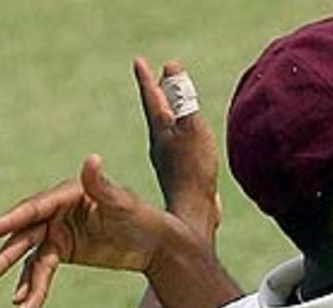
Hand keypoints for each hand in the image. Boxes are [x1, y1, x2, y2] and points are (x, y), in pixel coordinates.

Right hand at [0, 155, 187, 307]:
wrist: (156, 243)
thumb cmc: (141, 217)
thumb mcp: (122, 203)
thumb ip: (101, 185)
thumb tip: (92, 159)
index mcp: (65, 196)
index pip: (33, 209)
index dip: (10, 221)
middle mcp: (55, 213)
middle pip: (24, 236)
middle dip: (6, 257)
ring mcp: (56, 233)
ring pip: (32, 259)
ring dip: (23, 281)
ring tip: (17, 303)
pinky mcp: (62, 251)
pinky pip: (42, 270)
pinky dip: (35, 286)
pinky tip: (27, 305)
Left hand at [133, 57, 220, 241]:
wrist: (193, 221)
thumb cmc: (192, 176)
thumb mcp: (191, 130)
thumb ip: (183, 99)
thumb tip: (172, 66)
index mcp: (162, 133)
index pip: (153, 99)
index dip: (147, 79)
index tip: (139, 61)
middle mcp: (163, 147)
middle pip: (161, 113)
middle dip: (161, 93)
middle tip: (161, 75)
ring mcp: (172, 164)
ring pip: (171, 131)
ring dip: (172, 115)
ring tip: (174, 106)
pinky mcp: (183, 179)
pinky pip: (181, 148)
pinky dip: (183, 137)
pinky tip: (187, 144)